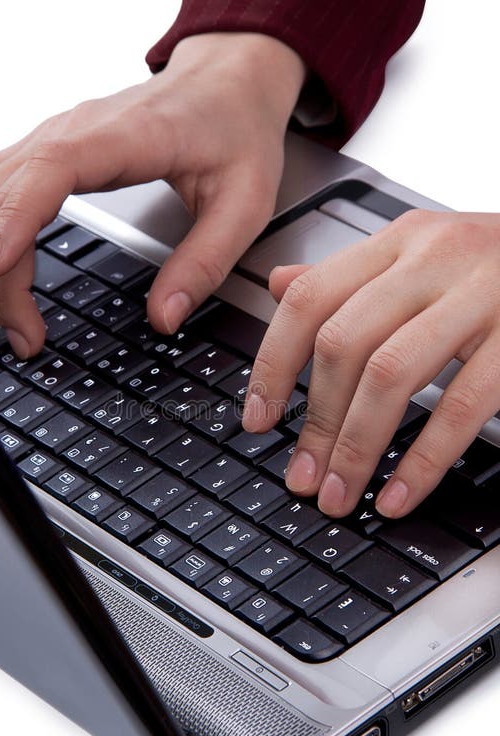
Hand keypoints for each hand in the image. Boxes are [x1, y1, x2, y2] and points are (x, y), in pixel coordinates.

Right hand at [0, 33, 304, 357]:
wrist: (226, 83)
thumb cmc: (234, 132)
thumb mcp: (245, 203)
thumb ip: (205, 261)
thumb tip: (164, 318)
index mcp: (122, 137)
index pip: (48, 172)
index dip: (14, 221)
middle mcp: (71, 132)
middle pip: (1, 197)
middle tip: (4, 341)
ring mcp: (50, 138)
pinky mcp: (44, 152)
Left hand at [242, 209, 499, 518]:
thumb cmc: (497, 265)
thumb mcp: (420, 255)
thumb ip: (351, 276)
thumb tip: (280, 287)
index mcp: (398, 241)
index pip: (309, 298)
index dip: (273, 364)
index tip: (259, 418)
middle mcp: (433, 257)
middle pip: (344, 342)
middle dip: (315, 421)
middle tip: (303, 475)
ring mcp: (481, 293)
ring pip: (390, 373)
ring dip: (355, 446)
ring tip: (340, 493)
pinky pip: (461, 406)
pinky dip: (422, 461)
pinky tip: (399, 494)